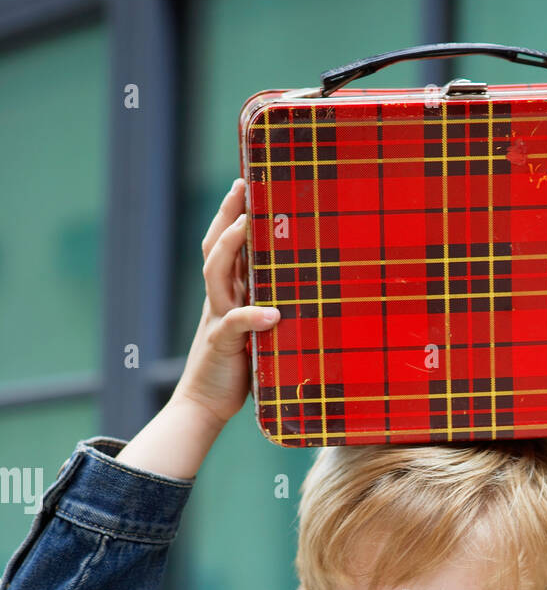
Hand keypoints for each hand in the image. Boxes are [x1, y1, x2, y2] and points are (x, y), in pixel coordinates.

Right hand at [171, 178, 280, 432]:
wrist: (204, 405)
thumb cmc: (236, 370)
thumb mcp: (256, 334)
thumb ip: (267, 310)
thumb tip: (298, 293)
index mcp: (226, 296)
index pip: (224, 247)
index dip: (232, 214)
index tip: (245, 184)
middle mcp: (218, 301)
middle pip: (215, 248)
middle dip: (227, 215)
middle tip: (242, 185)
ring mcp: (217, 320)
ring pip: (216, 274)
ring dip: (231, 248)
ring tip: (248, 225)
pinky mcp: (221, 345)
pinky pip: (235, 326)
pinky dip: (252, 317)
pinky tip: (272, 312)